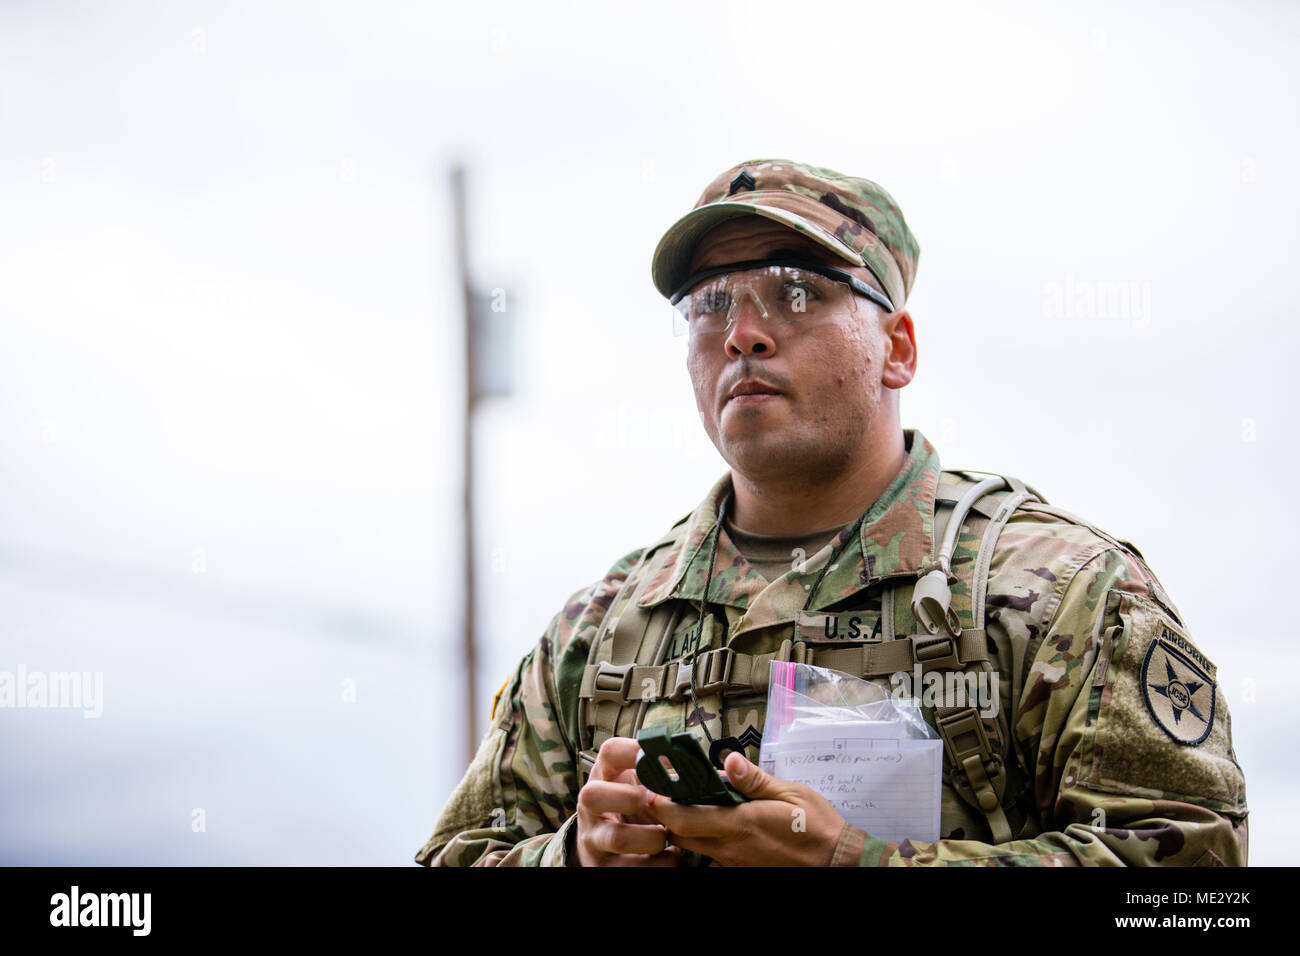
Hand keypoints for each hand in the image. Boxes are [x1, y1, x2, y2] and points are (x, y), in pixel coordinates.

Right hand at [574, 737, 682, 866]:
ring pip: (618, 838)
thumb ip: (653, 774)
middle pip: (593, 795)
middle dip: (630, 798)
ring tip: (666, 836)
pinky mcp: (603, 868)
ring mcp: (593, 839)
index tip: (665, 760)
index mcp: (602, 778)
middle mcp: (590, 808)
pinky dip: (661, 863)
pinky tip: (670, 856)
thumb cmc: (627, 808)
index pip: (610, 752)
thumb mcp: (633, 786)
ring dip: (653, 837)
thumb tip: (689, 765)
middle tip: (654, 803)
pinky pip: (633, 868)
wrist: (601, 846)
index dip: (637, 752)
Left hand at [645, 751, 848, 865]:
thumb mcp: (790, 792)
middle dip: (666, 814)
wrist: (835, 862)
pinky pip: (711, 855)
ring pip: (693, 846)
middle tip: (665, 790)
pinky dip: (703, 838)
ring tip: (688, 802)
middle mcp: (731, 848)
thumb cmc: (816, 827)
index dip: (660, 804)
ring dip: (684, 826)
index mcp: (741, 825)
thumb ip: (754, 779)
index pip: (683, 819)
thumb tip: (729, 760)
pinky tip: (713, 822)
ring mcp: (734, 862)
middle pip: (680, 835)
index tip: (651, 786)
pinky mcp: (741, 868)